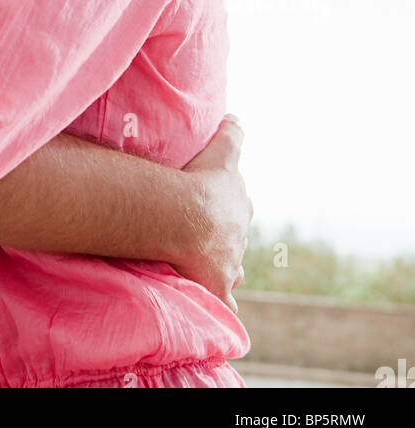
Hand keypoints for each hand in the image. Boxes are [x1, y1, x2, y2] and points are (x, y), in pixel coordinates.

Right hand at [175, 116, 251, 311]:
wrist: (188, 217)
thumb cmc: (202, 181)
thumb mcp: (222, 148)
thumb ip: (232, 131)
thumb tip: (236, 116)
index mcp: (239, 206)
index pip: (238, 205)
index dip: (226, 206)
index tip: (215, 206)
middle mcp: (239, 237)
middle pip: (235, 238)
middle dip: (225, 239)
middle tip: (207, 238)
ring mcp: (229, 265)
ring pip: (233, 269)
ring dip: (224, 269)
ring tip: (208, 268)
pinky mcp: (217, 288)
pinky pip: (223, 302)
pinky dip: (221, 305)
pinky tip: (219, 311)